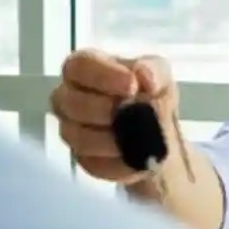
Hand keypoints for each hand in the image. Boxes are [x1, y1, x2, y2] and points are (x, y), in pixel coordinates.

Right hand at [50, 49, 179, 184]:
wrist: (160, 132)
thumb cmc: (151, 93)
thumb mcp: (159, 74)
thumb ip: (153, 69)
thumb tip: (146, 78)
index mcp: (84, 68)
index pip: (79, 66)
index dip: (103, 76)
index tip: (132, 86)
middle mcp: (68, 98)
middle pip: (72, 103)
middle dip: (105, 109)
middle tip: (133, 113)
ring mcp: (71, 130)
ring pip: (79, 137)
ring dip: (112, 139)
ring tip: (138, 136)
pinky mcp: (82, 159)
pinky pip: (93, 163)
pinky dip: (118, 161)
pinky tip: (136, 155)